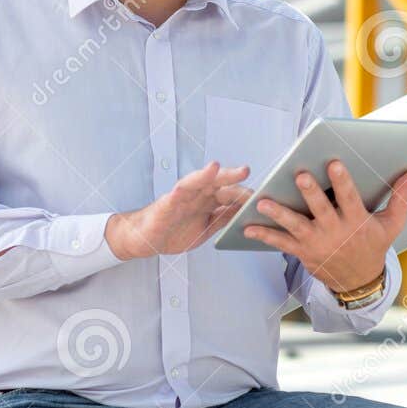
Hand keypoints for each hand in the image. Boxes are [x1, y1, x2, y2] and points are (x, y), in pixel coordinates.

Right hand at [106, 161, 251, 258]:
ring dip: (206, 175)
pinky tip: (186, 185)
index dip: (243, 193)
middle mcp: (195, 195)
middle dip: (230, 176)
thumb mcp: (205, 228)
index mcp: (206, 201)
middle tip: (246, 170)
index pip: (228, 193)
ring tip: (216, 167)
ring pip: (196, 182)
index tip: (261, 193)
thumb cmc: (173, 231)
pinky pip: (176, 193)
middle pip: (215, 183)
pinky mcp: (166, 204)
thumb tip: (245, 212)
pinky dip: (183, 187)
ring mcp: (180, 198)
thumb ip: (223, 218)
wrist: (145, 239)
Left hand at [243, 160, 406, 291]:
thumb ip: (400, 198)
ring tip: (262, 203)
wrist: (358, 281)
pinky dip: (264, 236)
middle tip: (299, 175)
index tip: (334, 163)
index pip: (350, 198)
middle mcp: (335, 232)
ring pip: (295, 226)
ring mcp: (316, 243)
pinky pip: (280, 244)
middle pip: (320, 210)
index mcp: (356, 222)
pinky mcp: (302, 252)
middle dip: (309, 193)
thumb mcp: (391, 225)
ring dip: (279, 215)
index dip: (342, 182)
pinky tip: (247, 227)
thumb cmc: (373, 245)